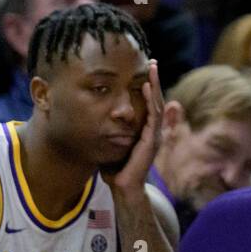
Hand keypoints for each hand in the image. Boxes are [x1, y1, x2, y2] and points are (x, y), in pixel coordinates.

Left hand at [102, 59, 163, 196]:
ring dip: (155, 85)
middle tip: (152, 62)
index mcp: (145, 131)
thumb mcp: (111, 145)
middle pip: (156, 100)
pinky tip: (147, 87)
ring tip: (152, 68)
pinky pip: (153, 116)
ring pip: (157, 104)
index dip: (149, 87)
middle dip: (154, 80)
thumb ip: (108, 132)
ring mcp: (153, 135)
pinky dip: (151, 100)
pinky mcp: (151, 140)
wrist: (123, 189)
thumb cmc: (115, 170)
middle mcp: (152, 131)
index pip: (149, 104)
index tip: (145, 71)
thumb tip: (93, 119)